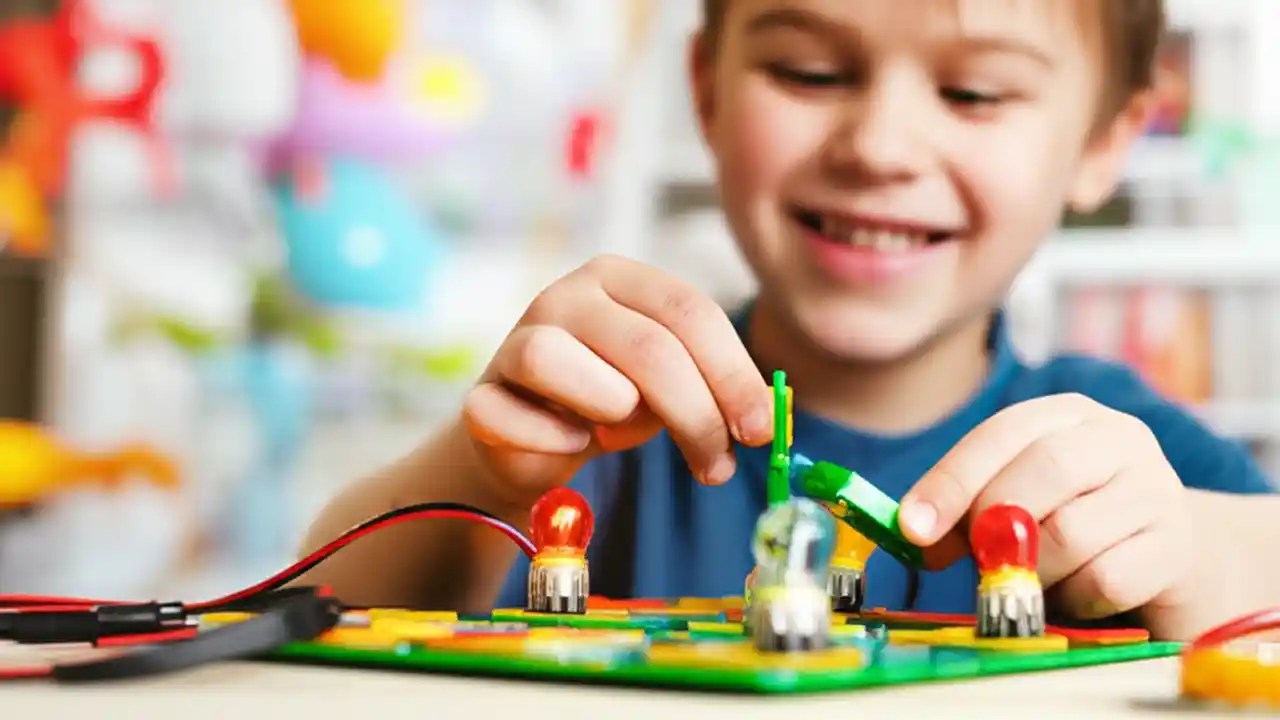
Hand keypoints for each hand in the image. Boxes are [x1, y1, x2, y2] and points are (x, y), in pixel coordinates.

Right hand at [461, 255, 773, 507]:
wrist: (529, 436)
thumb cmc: (610, 400)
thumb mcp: (668, 385)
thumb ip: (709, 388)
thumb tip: (761, 422)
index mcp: (620, 277)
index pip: (690, 312)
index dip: (734, 375)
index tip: (761, 431)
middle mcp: (567, 294)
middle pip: (649, 349)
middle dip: (698, 417)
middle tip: (718, 465)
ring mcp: (518, 338)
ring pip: (574, 369)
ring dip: (617, 416)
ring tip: (620, 434)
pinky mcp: (483, 394)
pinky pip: (521, 420)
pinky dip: (557, 442)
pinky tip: (572, 444)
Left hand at [899, 394, 1196, 626]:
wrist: (1170, 560)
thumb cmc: (1073, 526)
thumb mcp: (1017, 505)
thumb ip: (965, 513)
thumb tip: (916, 533)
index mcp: (1067, 415)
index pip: (1002, 433)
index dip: (953, 480)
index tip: (914, 526)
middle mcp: (1118, 439)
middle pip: (1046, 468)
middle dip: (995, 520)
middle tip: (976, 560)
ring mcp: (1157, 490)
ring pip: (1071, 532)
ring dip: (1033, 570)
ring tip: (1034, 579)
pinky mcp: (1177, 548)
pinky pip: (1105, 579)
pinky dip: (1075, 598)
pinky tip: (1077, 594)